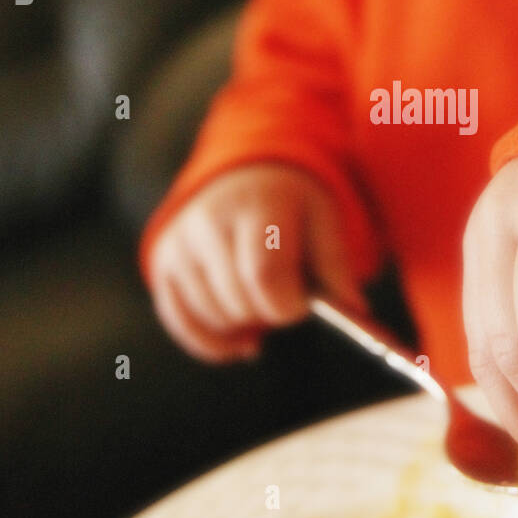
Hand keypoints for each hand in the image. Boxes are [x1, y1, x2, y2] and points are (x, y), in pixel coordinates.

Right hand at [148, 162, 366, 362]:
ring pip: (211, 316)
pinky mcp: (162, 261)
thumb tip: (355, 311)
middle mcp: (210, 220)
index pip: (264, 275)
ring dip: (242, 326)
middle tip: (283, 299)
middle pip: (237, 302)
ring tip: (261, 305)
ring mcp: (180, 241)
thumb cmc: (290, 202)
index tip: (299, 306)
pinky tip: (239, 342)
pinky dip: (211, 343)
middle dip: (267, 314)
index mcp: (258, 204)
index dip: (286, 306)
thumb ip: (336, 263)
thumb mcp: (322, 217)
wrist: (242, 174)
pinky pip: (180, 322)